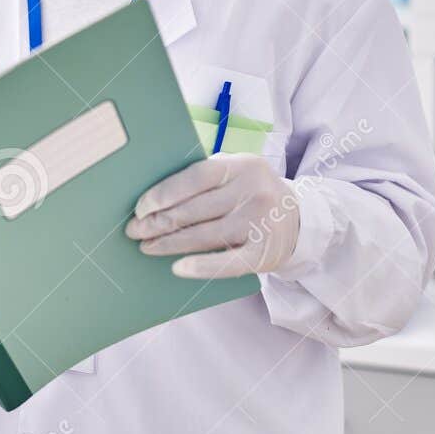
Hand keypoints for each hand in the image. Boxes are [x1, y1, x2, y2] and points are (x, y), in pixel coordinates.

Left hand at [125, 153, 299, 279]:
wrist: (300, 220)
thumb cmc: (252, 193)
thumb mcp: (236, 173)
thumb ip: (205, 176)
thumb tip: (156, 195)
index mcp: (242, 166)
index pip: (195, 177)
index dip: (164, 193)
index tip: (140, 207)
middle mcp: (254, 191)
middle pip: (195, 209)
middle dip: (159, 222)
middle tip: (134, 230)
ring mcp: (260, 223)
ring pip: (204, 236)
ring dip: (170, 244)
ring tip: (147, 247)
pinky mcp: (264, 253)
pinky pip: (227, 263)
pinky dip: (200, 266)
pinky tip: (177, 268)